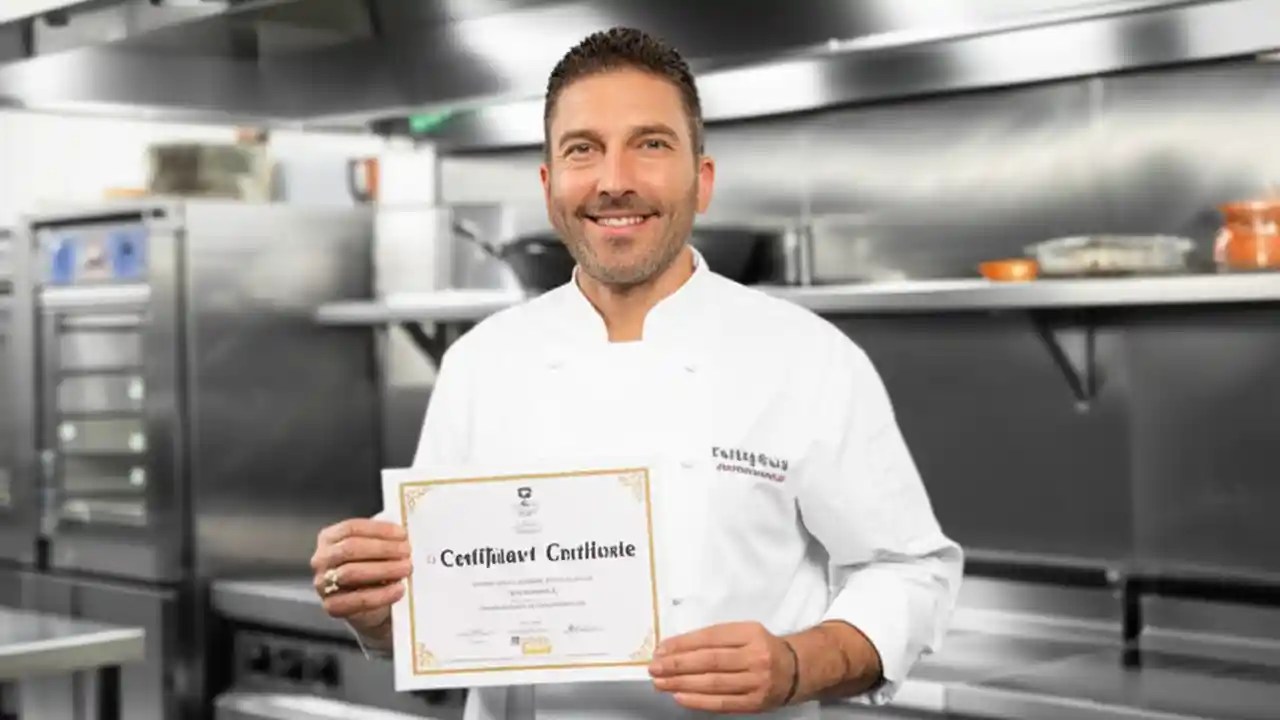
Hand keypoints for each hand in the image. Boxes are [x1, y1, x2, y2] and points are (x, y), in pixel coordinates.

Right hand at [310, 518, 411, 641]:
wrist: (370, 604)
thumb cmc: (373, 569)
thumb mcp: (376, 550)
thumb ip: (385, 540)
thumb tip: (405, 536)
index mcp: (329, 538)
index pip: (351, 528)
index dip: (379, 530)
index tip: (402, 534)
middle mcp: (322, 559)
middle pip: (350, 548)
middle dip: (382, 549)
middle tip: (406, 551)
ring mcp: (323, 583)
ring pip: (351, 572)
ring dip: (383, 569)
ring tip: (405, 568)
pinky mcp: (332, 606)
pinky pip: (357, 600)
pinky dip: (382, 594)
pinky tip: (399, 589)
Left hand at [648, 622, 796, 713]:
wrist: (795, 669)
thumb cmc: (762, 648)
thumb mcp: (746, 633)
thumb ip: (716, 638)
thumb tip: (676, 648)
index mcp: (751, 633)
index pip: (710, 637)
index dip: (683, 644)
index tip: (661, 649)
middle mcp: (756, 656)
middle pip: (710, 660)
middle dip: (677, 664)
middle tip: (655, 667)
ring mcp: (756, 681)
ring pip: (713, 683)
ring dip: (682, 683)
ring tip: (661, 682)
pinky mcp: (755, 702)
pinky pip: (722, 703)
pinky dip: (698, 700)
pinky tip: (680, 696)